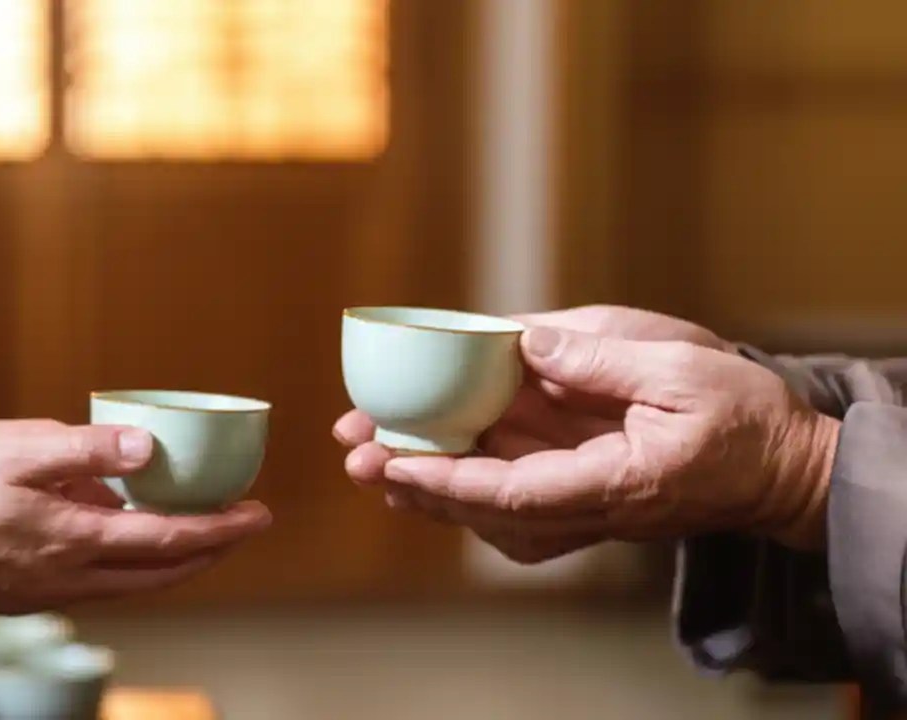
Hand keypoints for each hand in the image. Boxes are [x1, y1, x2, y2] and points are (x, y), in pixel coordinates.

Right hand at [0, 423, 271, 609]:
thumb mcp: (14, 452)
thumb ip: (85, 451)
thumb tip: (148, 448)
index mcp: (74, 540)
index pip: (168, 540)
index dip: (220, 529)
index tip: (259, 514)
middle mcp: (70, 578)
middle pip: (161, 574)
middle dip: (209, 552)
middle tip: (241, 527)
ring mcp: (48, 593)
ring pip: (131, 585)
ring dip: (171, 562)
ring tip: (194, 533)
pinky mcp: (26, 596)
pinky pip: (97, 584)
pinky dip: (128, 564)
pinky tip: (120, 538)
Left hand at [337, 304, 741, 546]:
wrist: (784, 468)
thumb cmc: (746, 419)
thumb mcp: (681, 370)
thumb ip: (598, 359)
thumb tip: (524, 343)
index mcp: (610, 483)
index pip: (508, 494)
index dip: (442, 479)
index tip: (388, 460)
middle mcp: (587, 506)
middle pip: (482, 505)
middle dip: (413, 478)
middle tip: (353, 448)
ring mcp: (584, 504)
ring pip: (488, 503)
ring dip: (429, 477)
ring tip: (371, 446)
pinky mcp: (584, 490)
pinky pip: (511, 492)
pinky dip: (465, 474)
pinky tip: (431, 452)